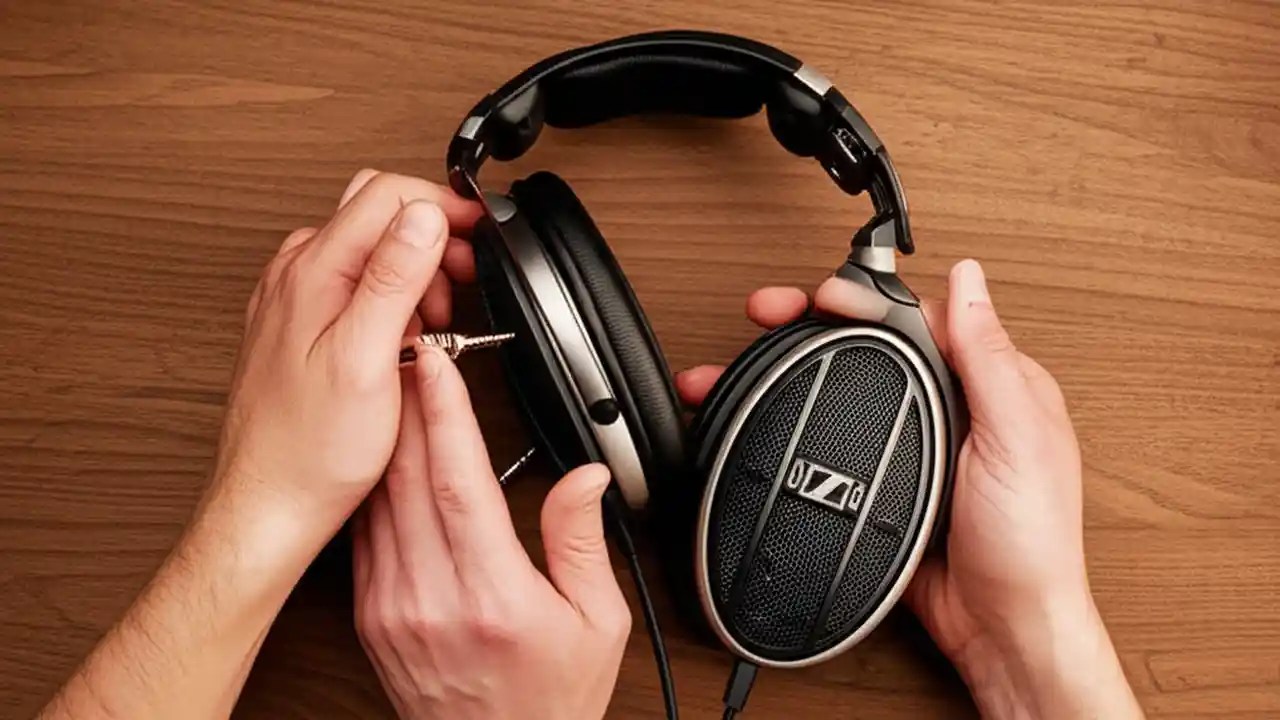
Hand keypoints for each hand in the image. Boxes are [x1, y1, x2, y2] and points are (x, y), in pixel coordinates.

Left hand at [36, 170, 484, 719]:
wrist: (269, 504)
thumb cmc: (312, 449)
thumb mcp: (368, 359)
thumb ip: (393, 278)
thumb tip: (423, 214)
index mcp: (313, 272)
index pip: (386, 194)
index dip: (443, 205)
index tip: (479, 233)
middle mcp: (294, 275)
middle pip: (373, 210)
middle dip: (431, 231)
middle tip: (466, 276)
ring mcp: (290, 299)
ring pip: (363, 245)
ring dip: (412, 265)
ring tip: (438, 317)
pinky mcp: (294, 325)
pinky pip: (348, 281)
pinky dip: (388, 292)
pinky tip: (404, 335)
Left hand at [352, 348, 631, 719]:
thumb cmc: (549, 703)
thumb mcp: (598, 624)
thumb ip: (583, 542)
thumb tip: (585, 477)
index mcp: (493, 596)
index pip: (458, 481)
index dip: (443, 412)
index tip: (438, 360)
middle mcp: (431, 599)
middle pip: (408, 478)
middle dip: (407, 403)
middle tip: (412, 351)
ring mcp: (392, 608)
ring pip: (379, 499)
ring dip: (386, 437)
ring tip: (396, 388)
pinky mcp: (371, 616)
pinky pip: (366, 532)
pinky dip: (374, 483)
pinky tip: (383, 454)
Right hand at [676, 260, 1141, 718]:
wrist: (1001, 629)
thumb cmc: (1031, 543)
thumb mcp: (1017, 438)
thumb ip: (988, 357)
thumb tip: (971, 279)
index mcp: (992, 385)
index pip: (920, 318)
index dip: (865, 299)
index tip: (820, 296)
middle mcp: (954, 408)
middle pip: (875, 346)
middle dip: (813, 325)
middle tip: (767, 316)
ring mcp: (918, 445)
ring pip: (849, 388)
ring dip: (796, 369)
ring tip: (746, 362)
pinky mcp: (888, 483)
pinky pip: (839, 440)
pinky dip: (800, 423)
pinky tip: (770, 417)